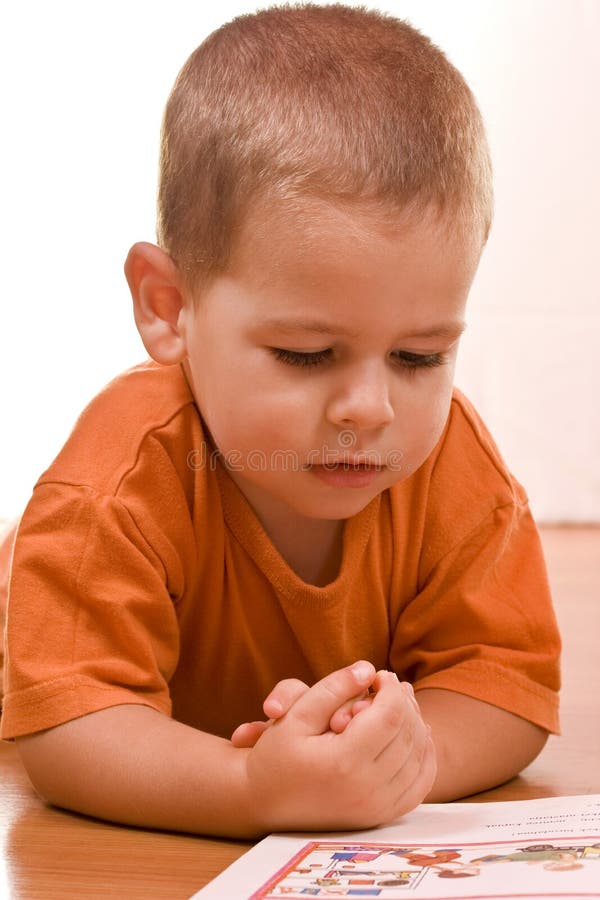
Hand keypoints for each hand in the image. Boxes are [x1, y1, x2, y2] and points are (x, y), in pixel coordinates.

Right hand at [240, 661, 435, 831]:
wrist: (262, 804)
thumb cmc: (275, 755)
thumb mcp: (295, 714)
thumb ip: (332, 688)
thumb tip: (367, 669)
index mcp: (344, 762)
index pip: (391, 715)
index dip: (391, 688)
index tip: (379, 674)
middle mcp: (366, 789)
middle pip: (409, 734)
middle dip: (405, 702)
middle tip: (391, 685)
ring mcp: (376, 807)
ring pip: (419, 757)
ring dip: (417, 725)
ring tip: (400, 704)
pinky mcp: (380, 817)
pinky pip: (420, 785)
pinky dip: (425, 757)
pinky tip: (416, 736)